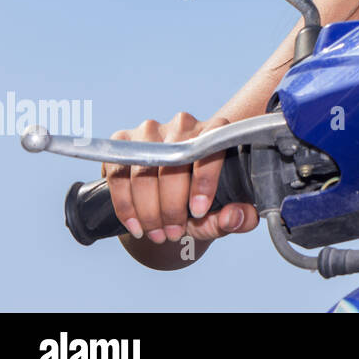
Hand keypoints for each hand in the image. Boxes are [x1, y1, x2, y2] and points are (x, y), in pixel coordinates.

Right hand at [101, 112, 259, 245]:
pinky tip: (136, 226)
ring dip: (148, 211)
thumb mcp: (224, 211)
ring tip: (157, 235)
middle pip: (173, 165)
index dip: (204, 182)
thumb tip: (234, 216)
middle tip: (174, 234)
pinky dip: (125, 206)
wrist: (168, 193)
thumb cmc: (202, 200)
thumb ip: (240, 217)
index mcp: (216, 132)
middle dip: (172, 208)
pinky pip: (119, 174)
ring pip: (144, 172)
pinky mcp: (123, 141)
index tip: (198, 212)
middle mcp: (183, 124)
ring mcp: (150, 130)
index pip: (210, 150)